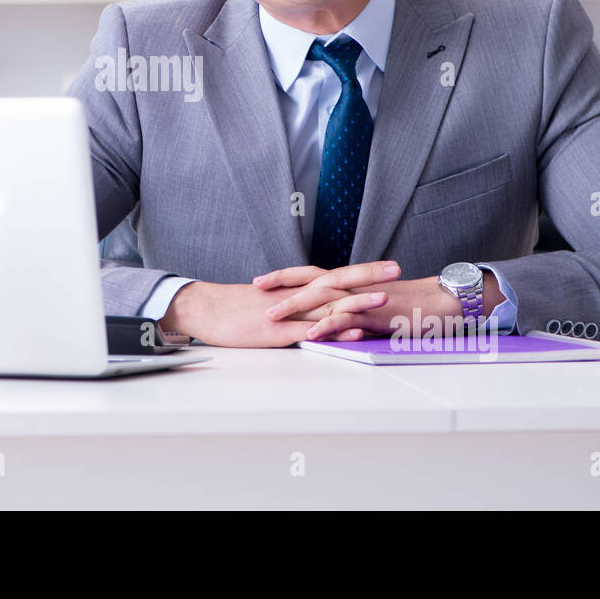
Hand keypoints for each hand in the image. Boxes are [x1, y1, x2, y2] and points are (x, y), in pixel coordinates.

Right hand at [160, 277, 390, 347]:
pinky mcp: (278, 331)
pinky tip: (355, 331)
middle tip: (397, 269)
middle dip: (368, 275)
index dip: (360, 271)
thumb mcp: (266, 303)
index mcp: (294, 289)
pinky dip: (336, 330)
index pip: (333, 275)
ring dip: (358, 300)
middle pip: (337, 282)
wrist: (202, 308)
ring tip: (386, 297)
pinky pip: (311, 330)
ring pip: (329, 304)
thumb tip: (308, 312)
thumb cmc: (231, 308)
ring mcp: (288, 313)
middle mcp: (295, 296)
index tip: (385, 267)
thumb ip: (289, 306)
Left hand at [257, 262, 463, 339]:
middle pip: (310, 280)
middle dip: (281, 284)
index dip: (285, 276)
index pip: (311, 274)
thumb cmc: (407, 307)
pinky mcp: (375, 314)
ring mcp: (363, 298)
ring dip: (296, 306)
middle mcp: (352, 286)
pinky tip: (310, 334)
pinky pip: (348, 319)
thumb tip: (329, 324)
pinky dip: (328, 326)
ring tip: (272, 315)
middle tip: (256, 288)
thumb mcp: (370, 308)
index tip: (261, 280)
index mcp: (349, 283)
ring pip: (323, 298)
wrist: (441, 303)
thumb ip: (348, 313)